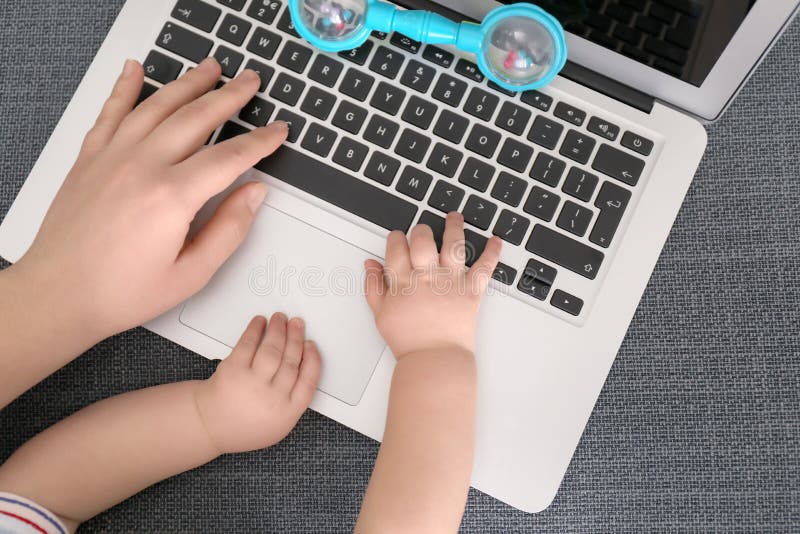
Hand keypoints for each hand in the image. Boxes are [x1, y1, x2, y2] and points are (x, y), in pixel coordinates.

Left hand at [13, 58, 286, 342]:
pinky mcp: (89, 158)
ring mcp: (112, 157)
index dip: (260, 141)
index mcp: (171, 197)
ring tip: (210, 68)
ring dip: (188, 83)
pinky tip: (135, 70)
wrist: (58, 294)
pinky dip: (124, 87)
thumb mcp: (191, 274)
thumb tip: (254, 194)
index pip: (230, 157)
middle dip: (229, 96)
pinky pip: (111, 112)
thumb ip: (229, 230)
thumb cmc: (119, 291)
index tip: (277, 131)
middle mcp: (141, 167)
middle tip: (250, 81)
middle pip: (196, 117)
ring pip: (158, 106)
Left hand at [194, 314, 320, 453]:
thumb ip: (292, 401)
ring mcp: (252, 383)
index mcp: (286, 413)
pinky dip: (255, 330)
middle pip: (290, 360)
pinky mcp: (233, 370)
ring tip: (280, 319)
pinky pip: (248, 344)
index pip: (308, 380)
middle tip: (297, 325)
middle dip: (296, 337)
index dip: (312, 358)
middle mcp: (271, 398)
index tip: (310, 346)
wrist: (209, 426)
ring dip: (278, 329)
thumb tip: (303, 365)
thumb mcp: (276, 425)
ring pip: (272, 349)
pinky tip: (260, 323)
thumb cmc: (242, 425)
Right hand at [364, 212, 501, 357]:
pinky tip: (495, 240)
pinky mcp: (471, 290)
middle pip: (423, 240)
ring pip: (453, 245)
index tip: (398, 237)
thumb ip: (373, 286)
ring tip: (455, 217)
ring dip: (454, 227)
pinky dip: (492, 252)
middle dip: (421, 230)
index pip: (396, 248)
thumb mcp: (381, 314)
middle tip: (422, 230)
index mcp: (403, 282)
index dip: (396, 238)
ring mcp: (451, 282)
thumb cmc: (408, 341)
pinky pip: (485, 267)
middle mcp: (427, 277)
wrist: (434, 359)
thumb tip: (370, 264)